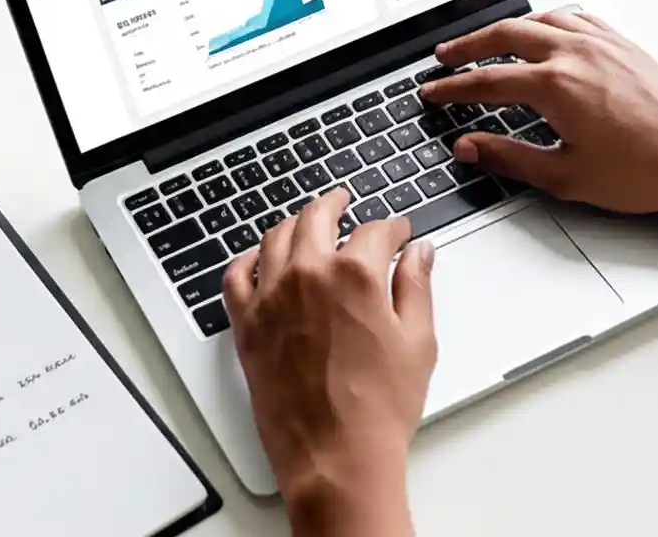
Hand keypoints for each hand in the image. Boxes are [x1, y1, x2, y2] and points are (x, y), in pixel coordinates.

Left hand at [223, 188, 435, 536]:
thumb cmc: (379, 409)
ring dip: (294, 223)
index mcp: (356, 274)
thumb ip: (416, 286)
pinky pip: (236, 275)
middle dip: (335, 204)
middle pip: (317, 217)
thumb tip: (421, 253)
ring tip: (305, 222)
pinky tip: (257, 258)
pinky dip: (246, 259)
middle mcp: (308, 275)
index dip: (392, 227)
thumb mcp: (418, 341)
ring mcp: (271, 298)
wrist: (335, 456)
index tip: (399, 231)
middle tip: (343, 200)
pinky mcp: (247, 324)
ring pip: (275, 237)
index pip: (376, 231)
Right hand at [421, 11, 657, 213]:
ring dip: (504, 26)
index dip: (452, 87)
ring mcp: (602, 44)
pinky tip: (543, 29)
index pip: (486, 81)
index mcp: (556, 85)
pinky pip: (575, 18)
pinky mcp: (623, 45)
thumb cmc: (644, 170)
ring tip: (484, 39)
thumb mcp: (564, 176)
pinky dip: (547, 20)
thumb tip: (470, 147)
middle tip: (444, 57)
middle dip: (468, 45)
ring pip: (539, 18)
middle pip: (505, 35)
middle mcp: (576, 54)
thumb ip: (509, 157)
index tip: (432, 91)